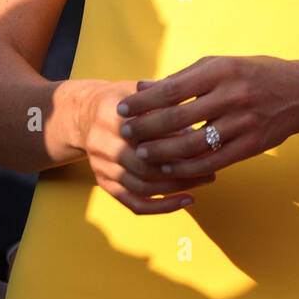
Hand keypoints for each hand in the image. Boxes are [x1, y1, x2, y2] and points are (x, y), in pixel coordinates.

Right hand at [77, 78, 215, 213]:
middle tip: (212, 168)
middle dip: (183, 169)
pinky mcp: (103, 184)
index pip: (150, 135)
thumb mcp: (144, 91)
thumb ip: (167, 105)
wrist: (86, 113)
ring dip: (177, 188)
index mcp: (113, 116)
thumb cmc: (127, 99)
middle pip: (146, 165)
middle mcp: (102, 144)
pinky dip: (161, 206)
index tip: (209, 142)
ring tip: (204, 181)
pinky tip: (184, 200)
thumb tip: (200, 130)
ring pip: (142, 186)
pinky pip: (133, 203)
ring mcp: (101, 167)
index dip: (181, 141)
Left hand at [116, 56, 298, 178]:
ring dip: (161, 151)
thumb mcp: (222, 65)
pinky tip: (169, 165)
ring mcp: (243, 122)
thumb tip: (143, 87)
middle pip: (178, 117)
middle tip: (125, 133)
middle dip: (145, 127)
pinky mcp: (251, 145)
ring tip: (142, 152)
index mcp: (222, 71)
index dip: (143, 101)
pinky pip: (211, 161)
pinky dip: (186, 166)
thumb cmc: (254, 75)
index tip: (123, 109)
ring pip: (192, 144)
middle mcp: (233, 95)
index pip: (172, 89)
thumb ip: (184, 77)